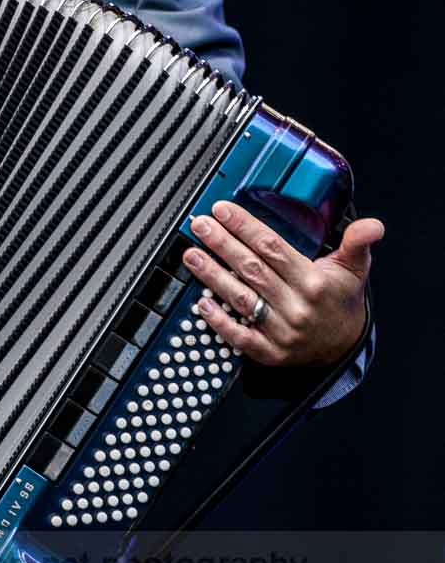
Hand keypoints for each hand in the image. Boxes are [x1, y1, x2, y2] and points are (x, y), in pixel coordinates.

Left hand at [181, 200, 382, 367]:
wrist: (344, 345)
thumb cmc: (341, 299)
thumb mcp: (354, 268)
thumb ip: (357, 243)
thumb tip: (372, 225)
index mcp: (314, 283)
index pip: (273, 248)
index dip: (245, 227)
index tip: (222, 210)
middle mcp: (297, 307)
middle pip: (252, 269)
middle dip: (222, 244)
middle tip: (200, 225)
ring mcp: (281, 332)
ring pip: (241, 299)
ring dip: (212, 276)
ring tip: (191, 254)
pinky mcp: (270, 352)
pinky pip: (240, 336)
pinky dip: (219, 321)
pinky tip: (201, 304)